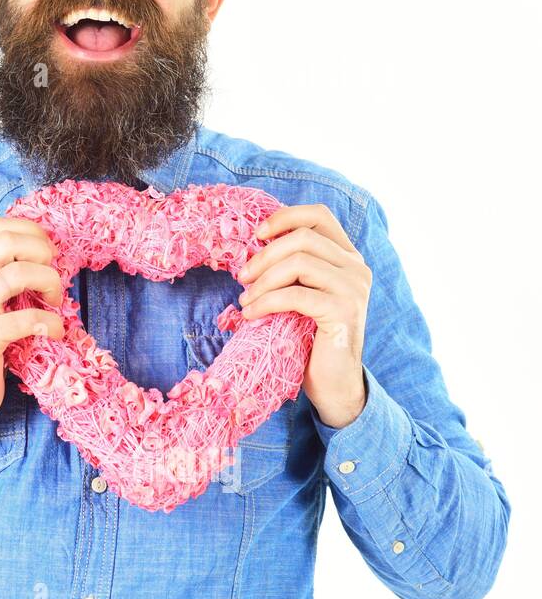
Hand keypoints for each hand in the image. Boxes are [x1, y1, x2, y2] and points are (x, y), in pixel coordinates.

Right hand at [0, 216, 65, 434]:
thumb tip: (42, 252)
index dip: (31, 231)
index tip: (48, 252)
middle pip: (7, 242)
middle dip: (43, 252)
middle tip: (53, 277)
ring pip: (17, 274)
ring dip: (49, 283)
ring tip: (56, 302)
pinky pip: (26, 319)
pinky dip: (50, 322)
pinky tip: (54, 331)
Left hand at [236, 203, 372, 428]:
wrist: (333, 383)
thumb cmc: (310, 336)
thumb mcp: (301, 292)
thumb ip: (291, 267)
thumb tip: (252, 245)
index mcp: (347, 256)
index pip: (319, 215)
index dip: (284, 217)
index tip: (256, 235)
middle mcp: (357, 268)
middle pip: (303, 238)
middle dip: (264, 256)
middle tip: (242, 277)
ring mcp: (354, 289)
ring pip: (298, 262)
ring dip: (263, 281)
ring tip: (246, 300)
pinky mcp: (344, 311)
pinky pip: (295, 295)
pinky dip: (266, 302)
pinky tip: (251, 314)